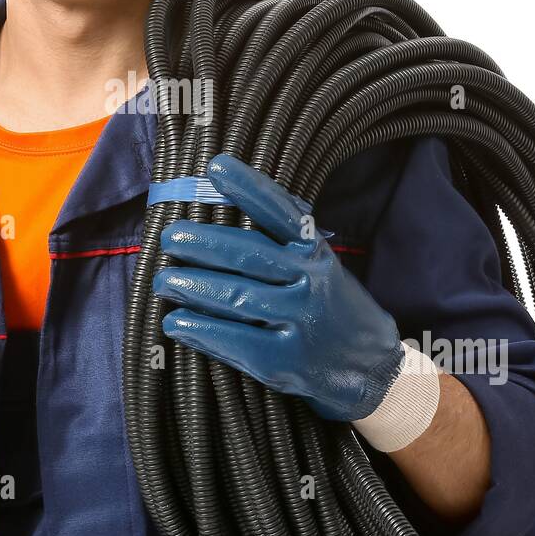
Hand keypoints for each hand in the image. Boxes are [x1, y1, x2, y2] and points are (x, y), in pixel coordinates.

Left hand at [151, 154, 404, 421]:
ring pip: (237, 298)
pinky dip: (201, 330)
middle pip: (249, 256)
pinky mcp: (286, 361)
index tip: (216, 167)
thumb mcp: (319, 265)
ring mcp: (300, 322)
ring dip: (193, 287)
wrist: (372, 367)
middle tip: (170, 238)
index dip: (248, 188)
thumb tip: (224, 205)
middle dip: (203, 244)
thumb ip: (282, 240)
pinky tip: (176, 322)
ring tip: (162, 280)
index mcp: (314, 253)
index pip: (280, 213)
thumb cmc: (332, 306)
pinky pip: (235, 342)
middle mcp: (310, 282)